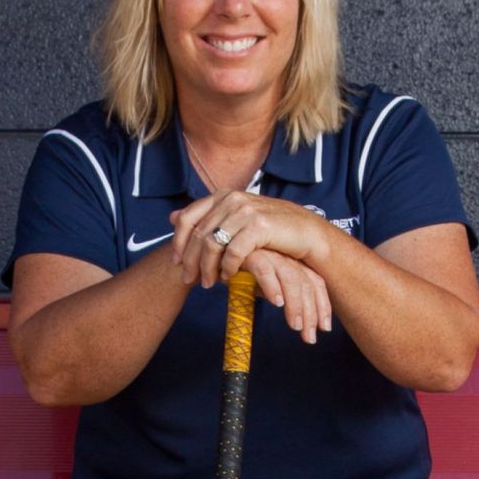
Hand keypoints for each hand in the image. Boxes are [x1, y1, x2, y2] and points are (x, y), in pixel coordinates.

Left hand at [170, 190, 332, 291]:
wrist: (306, 232)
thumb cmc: (270, 228)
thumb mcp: (235, 218)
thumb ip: (206, 217)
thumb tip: (171, 217)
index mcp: (223, 195)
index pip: (187, 217)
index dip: (178, 241)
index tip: (176, 262)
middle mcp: (232, 199)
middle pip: (198, 234)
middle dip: (190, 260)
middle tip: (189, 280)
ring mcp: (245, 211)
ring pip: (212, 245)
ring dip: (207, 268)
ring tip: (207, 283)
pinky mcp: (259, 226)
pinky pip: (233, 252)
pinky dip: (227, 268)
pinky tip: (228, 277)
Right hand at [234, 248, 333, 344]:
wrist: (211, 254)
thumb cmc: (237, 270)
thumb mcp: (261, 285)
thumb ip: (277, 295)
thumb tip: (296, 318)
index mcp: (291, 261)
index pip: (315, 282)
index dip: (322, 306)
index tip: (324, 328)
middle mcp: (284, 255)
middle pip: (307, 283)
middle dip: (311, 312)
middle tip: (309, 338)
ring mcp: (269, 252)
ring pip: (291, 277)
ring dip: (296, 304)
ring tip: (295, 326)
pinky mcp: (250, 251)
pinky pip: (265, 269)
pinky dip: (272, 286)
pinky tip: (276, 304)